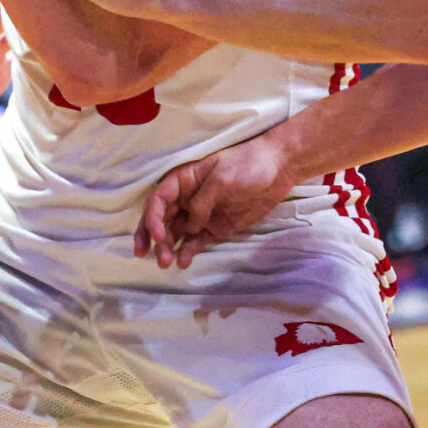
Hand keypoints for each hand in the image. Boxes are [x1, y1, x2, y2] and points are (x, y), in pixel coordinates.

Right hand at [134, 135, 294, 268]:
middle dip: (152, 237)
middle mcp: (187, 199)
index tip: (157, 234)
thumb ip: (203, 201)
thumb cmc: (248, 164)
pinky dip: (187, 252)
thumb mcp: (222, 177)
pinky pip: (195, 242)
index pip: (159, 199)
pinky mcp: (215, 228)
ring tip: (166, 262)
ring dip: (167, 248)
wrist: (278, 169)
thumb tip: (191, 225)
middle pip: (162, 219)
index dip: (152, 217)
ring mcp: (201, 215)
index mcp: (185, 180)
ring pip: (176, 233)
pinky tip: (183, 262)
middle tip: (149, 255)